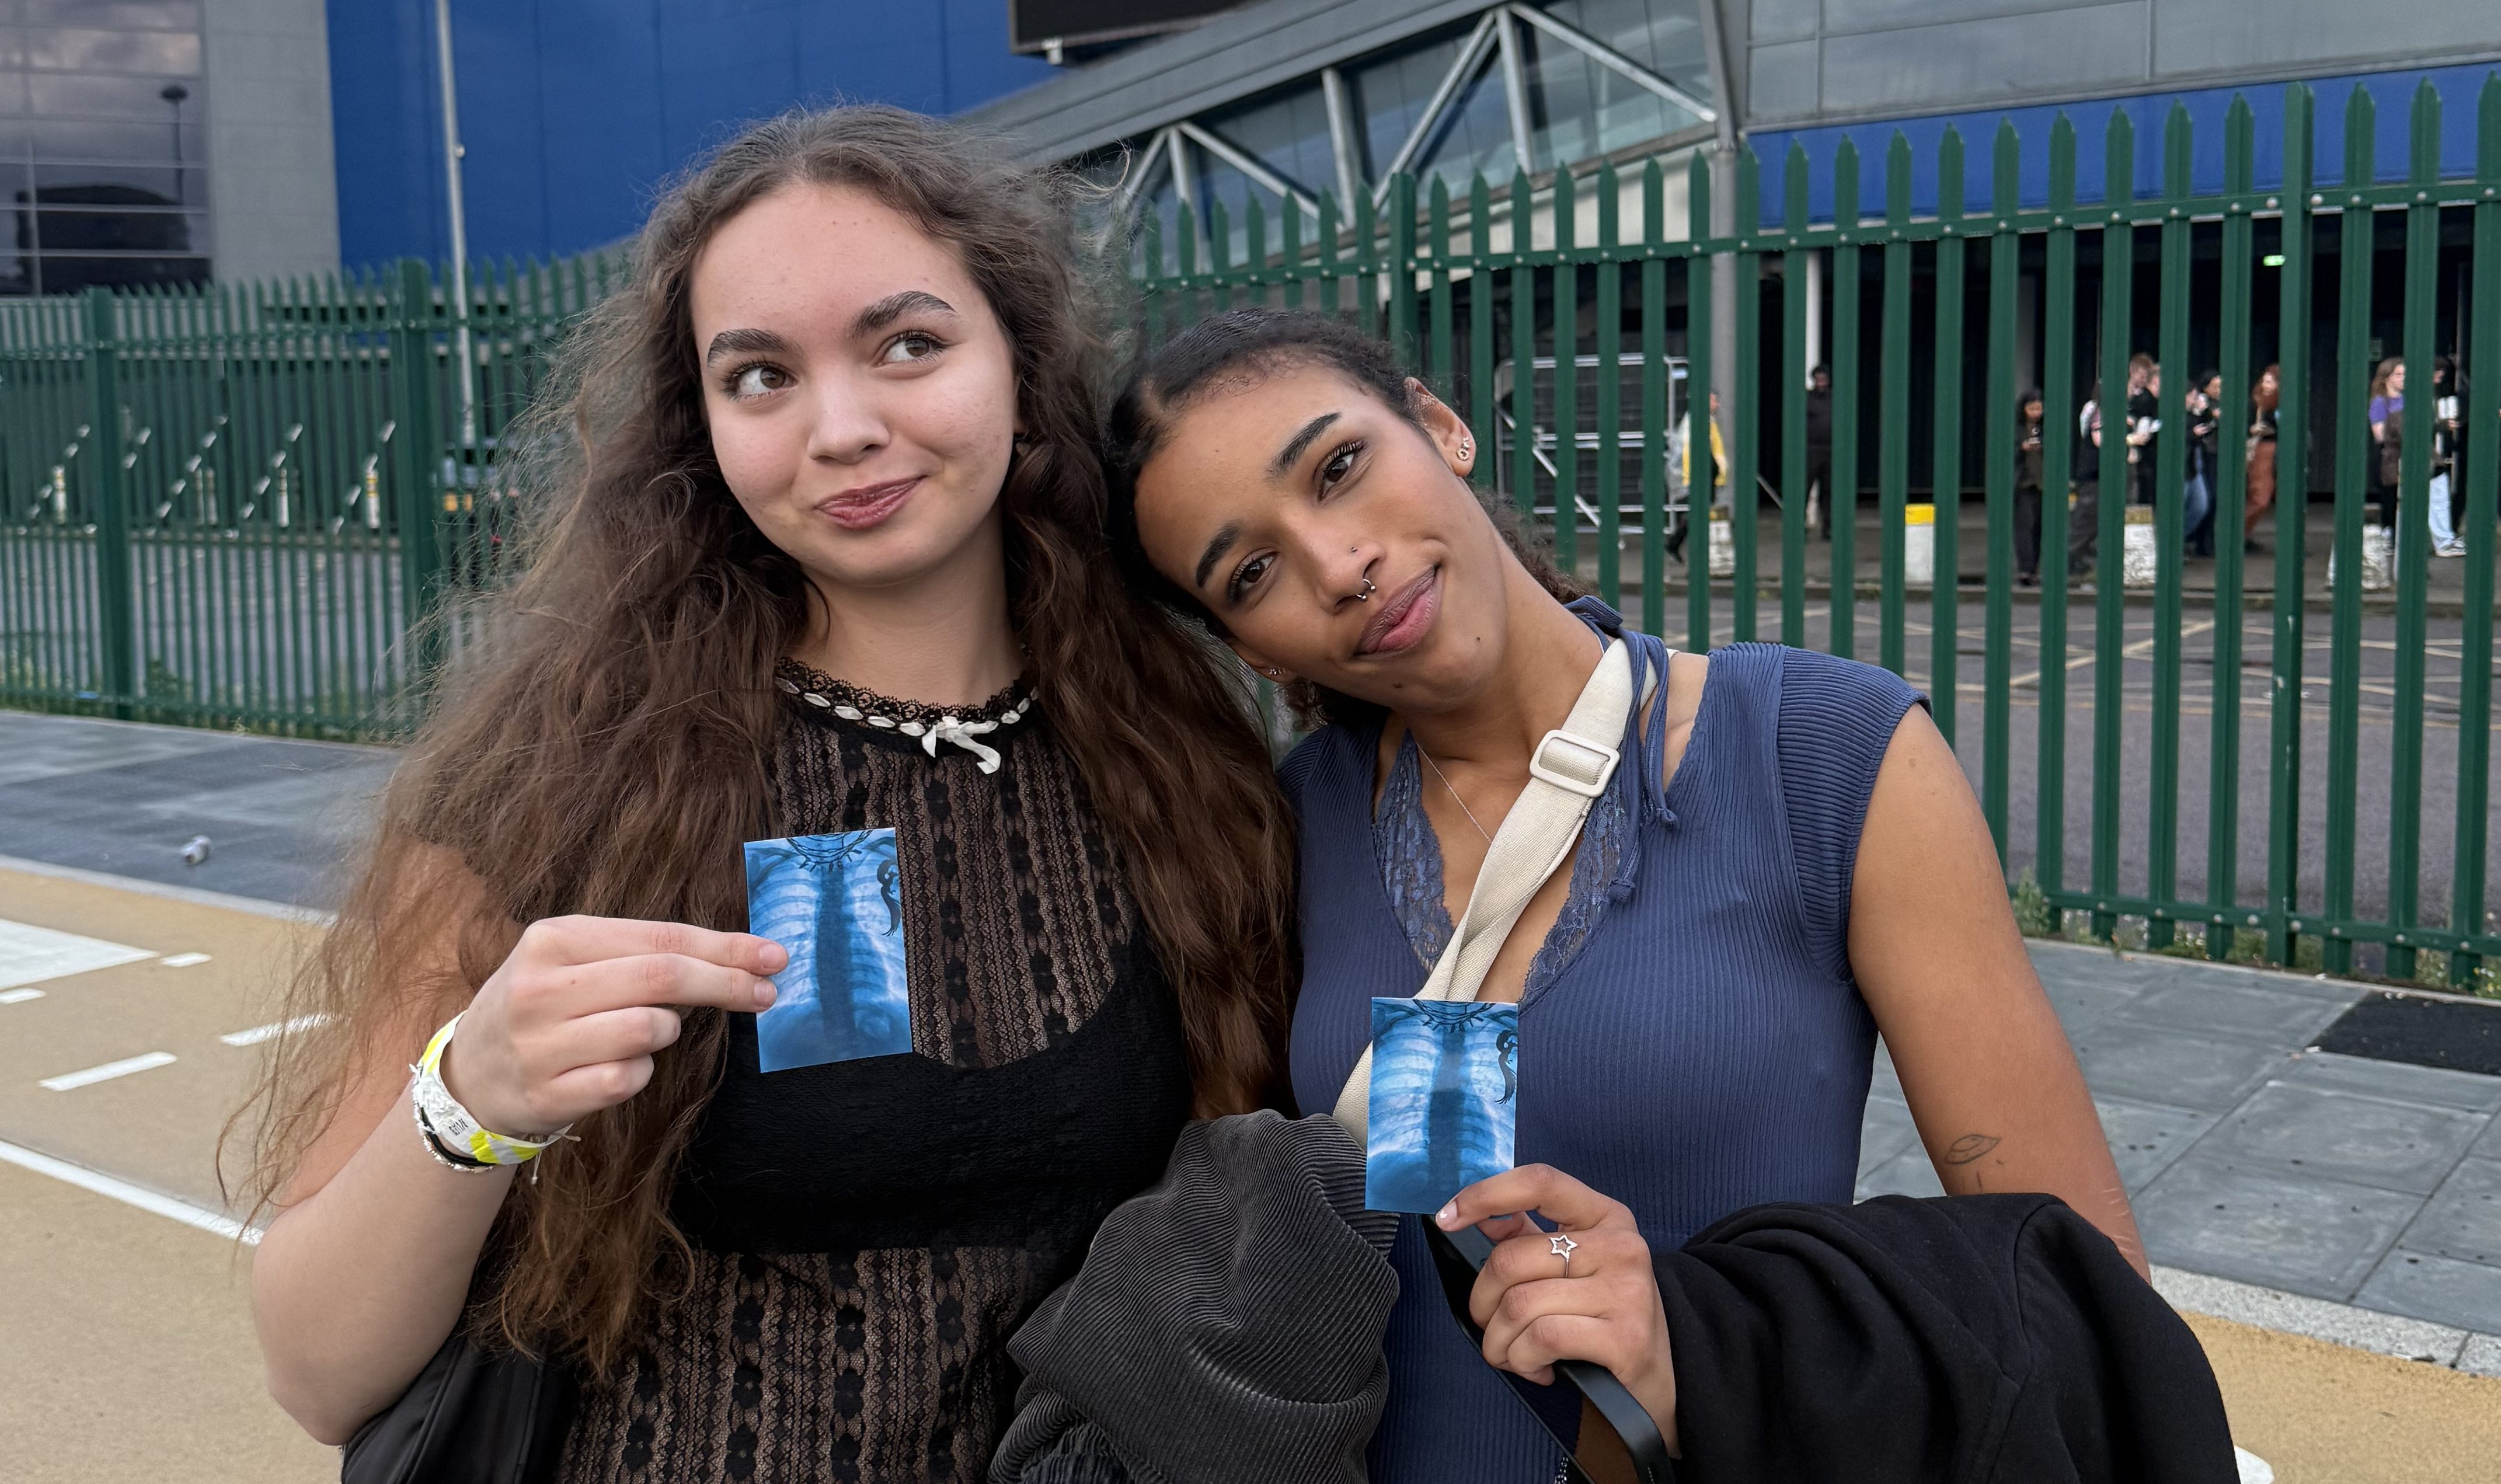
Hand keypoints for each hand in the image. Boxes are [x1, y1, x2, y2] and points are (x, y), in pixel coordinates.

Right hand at [441, 916, 785, 1136]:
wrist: (470, 1076)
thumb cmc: (544, 1007)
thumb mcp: (573, 961)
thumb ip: (640, 953)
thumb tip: (736, 956)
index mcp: (553, 939)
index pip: (660, 938)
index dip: (725, 948)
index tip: (774, 956)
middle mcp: (541, 987)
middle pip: (661, 978)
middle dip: (725, 983)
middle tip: (767, 992)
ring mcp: (539, 1044)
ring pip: (648, 1030)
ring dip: (666, 1032)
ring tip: (643, 1031)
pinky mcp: (546, 1095)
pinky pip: (628, 1079)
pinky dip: (640, 1072)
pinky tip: (618, 1066)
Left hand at [1437, 1164, 1678, 1449]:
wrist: (1667, 1376)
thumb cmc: (1607, 1317)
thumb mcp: (1578, 1266)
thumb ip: (1530, 1237)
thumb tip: (1482, 1215)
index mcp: (1606, 1216)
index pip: (1539, 1182)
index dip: (1486, 1194)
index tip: (1447, 1216)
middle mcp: (1620, 1246)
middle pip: (1512, 1258)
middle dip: (1482, 1302)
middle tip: (1490, 1326)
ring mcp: (1626, 1290)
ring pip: (1520, 1304)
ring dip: (1499, 1342)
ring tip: (1512, 1355)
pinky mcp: (1624, 1337)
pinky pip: (1541, 1338)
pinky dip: (1523, 1360)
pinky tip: (1539, 1369)